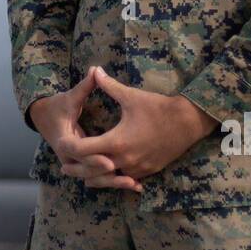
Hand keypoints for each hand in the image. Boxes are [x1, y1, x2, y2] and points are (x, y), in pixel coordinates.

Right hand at [29, 69, 138, 191]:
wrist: (44, 118)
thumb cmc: (58, 107)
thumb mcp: (71, 98)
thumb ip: (85, 86)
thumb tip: (96, 69)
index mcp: (64, 142)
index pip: (79, 154)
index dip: (94, 158)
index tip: (110, 160)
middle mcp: (67, 158)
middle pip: (87, 172)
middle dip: (107, 176)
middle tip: (128, 177)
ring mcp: (74, 165)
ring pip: (94, 180)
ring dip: (113, 183)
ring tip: (135, 184)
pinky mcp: (82, 168)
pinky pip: (98, 179)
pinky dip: (113, 182)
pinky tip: (134, 185)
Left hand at [59, 66, 219, 186]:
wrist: (188, 122)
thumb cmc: (158, 107)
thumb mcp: (130, 96)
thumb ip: (108, 85)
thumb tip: (94, 70)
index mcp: (116, 142)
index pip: (84, 151)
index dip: (71, 148)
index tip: (62, 145)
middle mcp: (124, 160)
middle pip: (92, 172)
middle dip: (78, 168)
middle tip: (64, 166)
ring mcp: (137, 169)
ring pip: (109, 179)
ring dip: (96, 175)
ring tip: (85, 169)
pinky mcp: (147, 172)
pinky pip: (125, 178)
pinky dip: (115, 176)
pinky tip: (109, 170)